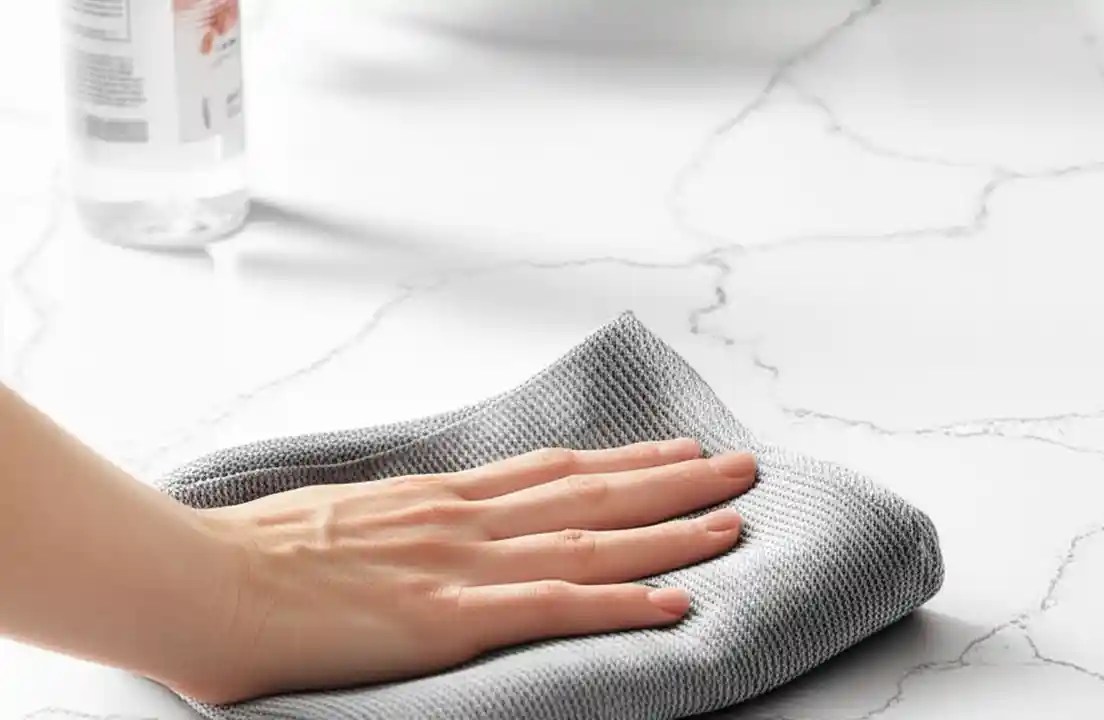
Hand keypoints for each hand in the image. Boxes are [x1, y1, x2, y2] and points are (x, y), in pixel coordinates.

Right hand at [185, 439, 754, 702]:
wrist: (200, 578)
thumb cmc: (251, 554)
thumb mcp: (338, 520)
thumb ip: (392, 523)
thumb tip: (409, 530)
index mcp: (439, 499)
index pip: (554, 473)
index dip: (622, 464)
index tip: (672, 453)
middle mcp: (466, 520)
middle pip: (593, 495)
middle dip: (674, 482)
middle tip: (740, 465)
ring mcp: (463, 565)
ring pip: (593, 542)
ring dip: (671, 532)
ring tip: (734, 518)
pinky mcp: (448, 618)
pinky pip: (556, 607)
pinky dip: (622, 603)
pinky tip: (675, 601)